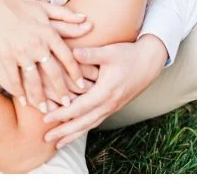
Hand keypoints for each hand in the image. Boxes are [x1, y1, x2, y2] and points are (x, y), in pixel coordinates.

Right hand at [0, 0, 89, 113]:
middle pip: (53, 73)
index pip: (68, 58)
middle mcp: (38, 46)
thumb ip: (66, 16)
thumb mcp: (46, 8)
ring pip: (34, 80)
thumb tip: (87, 19)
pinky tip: (24, 102)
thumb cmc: (21, 7)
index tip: (83, 86)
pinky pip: (14, 79)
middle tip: (69, 104)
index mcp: (50, 34)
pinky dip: (19, 92)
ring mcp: (21, 53)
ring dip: (41, 97)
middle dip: (61, 91)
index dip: (76, 73)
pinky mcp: (5, 58)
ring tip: (46, 110)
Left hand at [41, 36, 167, 147]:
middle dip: (64, 132)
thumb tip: (71, 52)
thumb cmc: (129, 54)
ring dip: (73, 135)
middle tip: (46, 138)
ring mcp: (113, 106)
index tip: (45, 118)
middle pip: (84, 122)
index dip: (62, 114)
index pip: (80, 107)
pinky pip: (96, 121)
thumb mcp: (110, 52)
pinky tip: (75, 133)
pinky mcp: (114, 106)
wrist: (150, 61)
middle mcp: (109, 103)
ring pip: (90, 125)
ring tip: (58, 144)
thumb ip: (91, 54)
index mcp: (106, 91)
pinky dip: (84, 129)